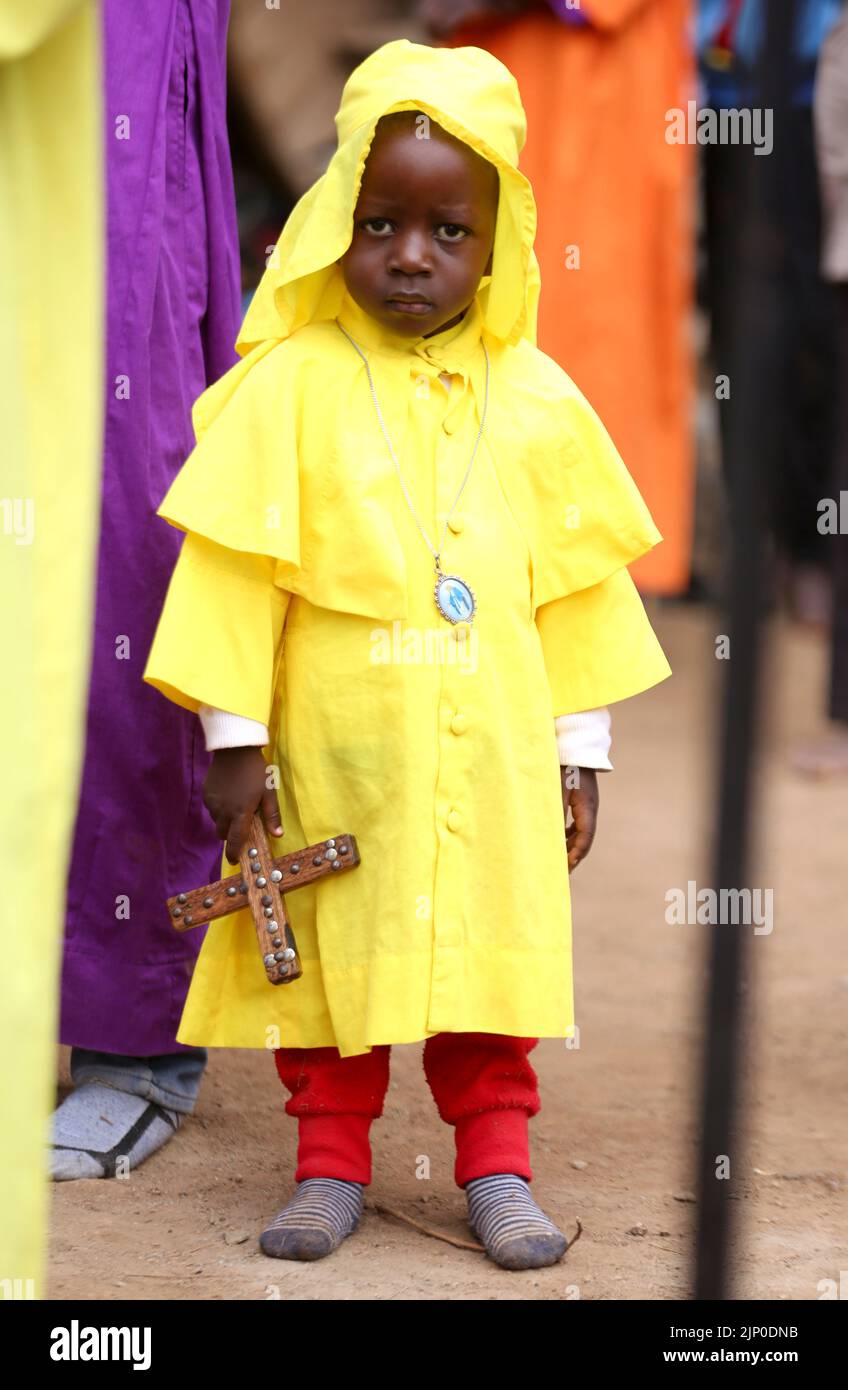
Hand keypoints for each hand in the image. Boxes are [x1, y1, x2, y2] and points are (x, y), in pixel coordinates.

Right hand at [202, 746, 283, 864]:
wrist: (235, 749)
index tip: (235, 861)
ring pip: (217, 820)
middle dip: (231, 834)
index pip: (235, 840)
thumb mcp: (269, 792)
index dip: (234, 853)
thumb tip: (277, 835)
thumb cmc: (256, 771)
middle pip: (223, 833)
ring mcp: (212, 802)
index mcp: (240, 813)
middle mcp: (223, 811)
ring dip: (225, 819)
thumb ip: (272, 815)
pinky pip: (211, 808)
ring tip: (236, 803)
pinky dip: (219, 807)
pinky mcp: (205, 794)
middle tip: (241, 823)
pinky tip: (228, 794)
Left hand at [561, 766, 598, 872]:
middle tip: (563, 871)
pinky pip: (577, 822)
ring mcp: (587, 805)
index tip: (567, 868)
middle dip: (574, 854)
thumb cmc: (567, 766)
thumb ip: (556, 810)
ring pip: (581, 831)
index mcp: (587, 807)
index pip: (585, 837)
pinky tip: (559, 838)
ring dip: (571, 844)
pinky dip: (569, 833)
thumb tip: (551, 833)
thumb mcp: (558, 788)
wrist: (576, 746)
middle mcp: (590, 809)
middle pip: (584, 838)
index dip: (577, 854)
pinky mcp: (581, 800)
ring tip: (559, 859)